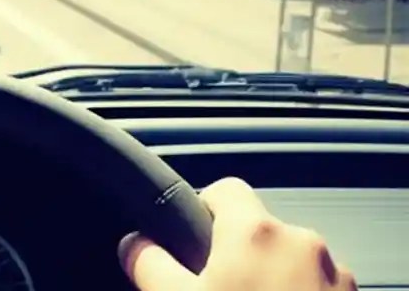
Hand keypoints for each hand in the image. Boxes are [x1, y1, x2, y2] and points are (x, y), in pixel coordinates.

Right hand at [119, 177, 355, 290]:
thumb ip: (149, 266)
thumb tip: (133, 244)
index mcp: (256, 233)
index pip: (224, 190)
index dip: (201, 211)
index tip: (191, 244)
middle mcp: (302, 244)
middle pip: (258, 232)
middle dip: (236, 259)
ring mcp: (337, 277)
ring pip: (289, 264)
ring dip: (271, 282)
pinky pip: (316, 289)